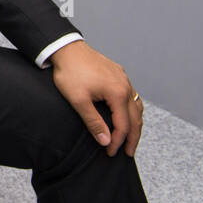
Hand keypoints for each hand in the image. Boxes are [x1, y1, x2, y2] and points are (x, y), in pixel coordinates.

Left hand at [49, 40, 142, 156]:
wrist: (66, 49)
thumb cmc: (70, 73)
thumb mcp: (78, 100)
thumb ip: (93, 122)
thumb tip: (106, 141)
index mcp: (118, 93)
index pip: (123, 125)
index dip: (118, 141)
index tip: (110, 152)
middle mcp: (126, 86)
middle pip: (136, 118)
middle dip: (133, 138)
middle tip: (128, 153)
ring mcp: (124, 79)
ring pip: (137, 107)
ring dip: (135, 124)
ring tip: (130, 138)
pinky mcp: (119, 74)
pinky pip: (132, 96)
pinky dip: (132, 110)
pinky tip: (127, 115)